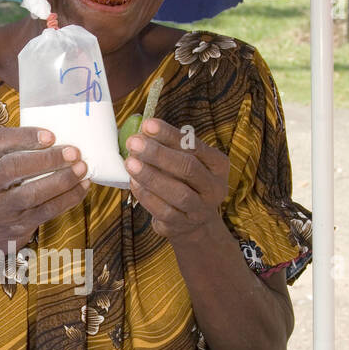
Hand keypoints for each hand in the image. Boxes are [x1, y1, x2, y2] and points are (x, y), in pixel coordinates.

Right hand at [0, 126, 88, 254]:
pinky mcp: (18, 226)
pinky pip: (47, 210)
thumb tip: (54, 138)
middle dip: (46, 159)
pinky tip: (82, 186)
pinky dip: (68, 197)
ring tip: (82, 168)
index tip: (50, 135)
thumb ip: (8, 154)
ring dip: (62, 180)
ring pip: (32, 193)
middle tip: (73, 152)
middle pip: (13, 168)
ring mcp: (0, 209)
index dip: (24, 136)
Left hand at [125, 117, 229, 241]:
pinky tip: (134, 182)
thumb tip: (143, 130)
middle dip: (158, 154)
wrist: (194, 223)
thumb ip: (170, 147)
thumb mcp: (187, 162)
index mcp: (218, 165)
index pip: (194, 146)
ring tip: (130, 162)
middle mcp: (214, 188)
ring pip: (177, 192)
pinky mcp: (181, 225)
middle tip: (134, 143)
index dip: (170, 135)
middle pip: (188, 168)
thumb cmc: (186, 183)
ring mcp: (199, 209)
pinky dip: (146, 195)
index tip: (147, 125)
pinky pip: (163, 210)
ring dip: (151, 176)